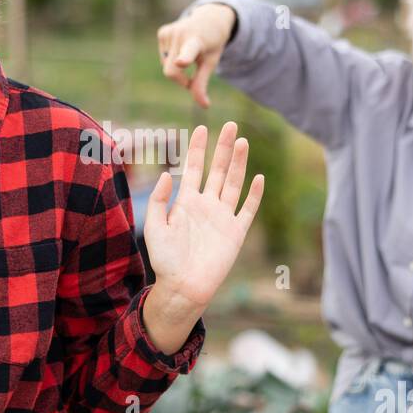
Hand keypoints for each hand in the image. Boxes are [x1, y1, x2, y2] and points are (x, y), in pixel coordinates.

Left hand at [141, 122, 263, 349]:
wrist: (183, 287)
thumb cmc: (165, 260)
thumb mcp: (154, 227)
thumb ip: (159, 200)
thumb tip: (168, 173)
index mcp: (187, 202)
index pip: (195, 168)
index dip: (199, 149)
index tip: (202, 128)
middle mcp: (207, 206)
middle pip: (218, 170)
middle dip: (223, 148)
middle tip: (230, 125)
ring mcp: (223, 218)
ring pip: (233, 183)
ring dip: (238, 163)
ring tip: (242, 142)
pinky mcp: (236, 232)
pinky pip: (248, 209)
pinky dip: (254, 194)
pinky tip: (258, 177)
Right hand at [157, 3, 235, 106]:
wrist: (209, 19)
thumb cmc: (211, 44)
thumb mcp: (210, 63)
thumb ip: (202, 84)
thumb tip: (204, 106)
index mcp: (197, 41)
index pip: (189, 52)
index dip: (184, 58)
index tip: (181, 62)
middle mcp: (181, 34)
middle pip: (171, 71)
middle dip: (181, 80)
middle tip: (193, 77)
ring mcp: (169, 32)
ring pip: (166, 65)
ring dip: (176, 69)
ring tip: (189, 55)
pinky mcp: (162, 32)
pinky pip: (163, 57)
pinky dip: (171, 59)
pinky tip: (181, 47)